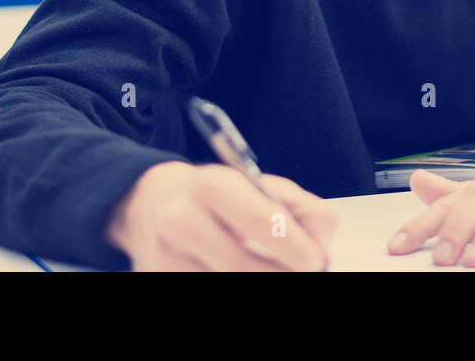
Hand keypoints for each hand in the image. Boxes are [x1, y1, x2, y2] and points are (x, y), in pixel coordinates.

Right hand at [105, 161, 336, 270]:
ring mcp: (164, 257)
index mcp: (213, 186)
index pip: (262, 223)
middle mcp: (182, 220)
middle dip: (282, 273)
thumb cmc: (219, 195)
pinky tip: (236, 271)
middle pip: (245, 268)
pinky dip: (231, 283)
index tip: (316, 260)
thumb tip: (321, 249)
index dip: (296, 249)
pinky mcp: (155, 277)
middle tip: (299, 269)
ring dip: (257, 281)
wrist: (153, 203)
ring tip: (266, 267)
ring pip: (228, 284)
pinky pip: (208, 289)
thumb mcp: (260, 185)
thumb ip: (302, 210)